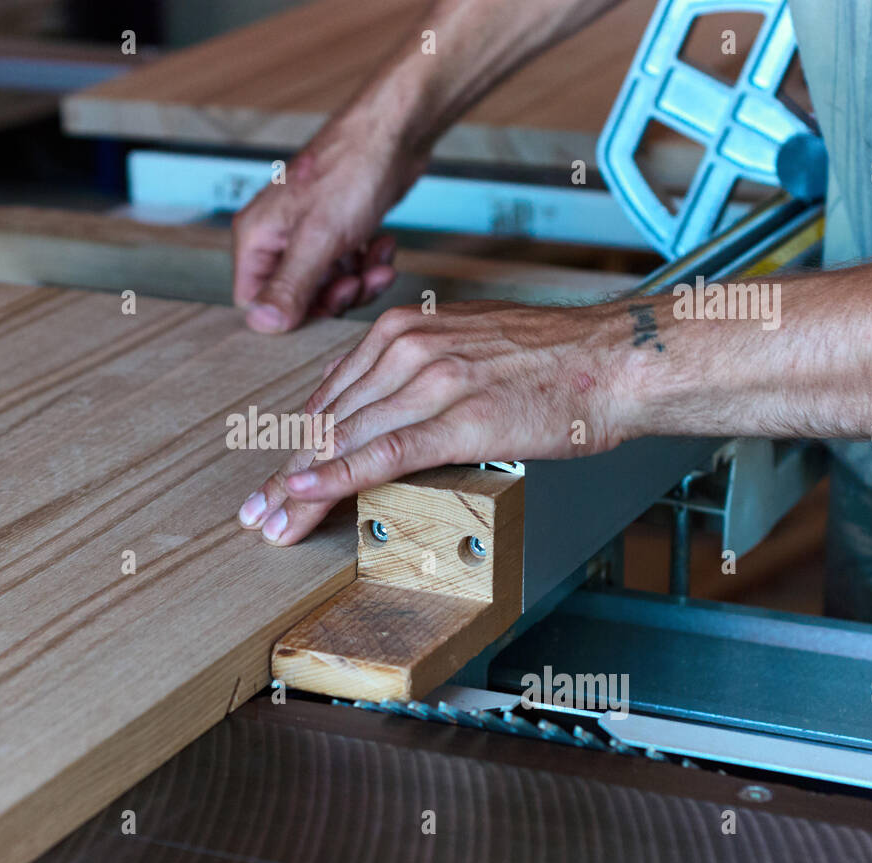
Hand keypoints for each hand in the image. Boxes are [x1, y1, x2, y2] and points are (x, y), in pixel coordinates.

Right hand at [232, 110, 427, 333]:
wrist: (395, 131)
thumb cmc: (351, 171)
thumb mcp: (318, 239)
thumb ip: (289, 286)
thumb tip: (262, 325)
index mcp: (255, 237)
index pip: (254, 301)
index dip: (289, 313)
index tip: (325, 305)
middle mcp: (275, 237)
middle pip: (294, 298)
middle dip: (333, 297)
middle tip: (358, 283)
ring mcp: (307, 234)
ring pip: (325, 286)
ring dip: (357, 283)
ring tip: (378, 262)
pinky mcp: (336, 231)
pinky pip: (346, 268)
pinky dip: (367, 265)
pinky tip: (383, 244)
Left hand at [237, 299, 639, 543]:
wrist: (615, 359)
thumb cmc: (550, 360)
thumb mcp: (463, 348)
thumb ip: (412, 374)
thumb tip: (373, 409)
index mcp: (402, 332)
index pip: (331, 398)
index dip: (295, 446)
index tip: (274, 478)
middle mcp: (408, 351)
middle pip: (328, 423)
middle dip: (285, 474)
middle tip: (256, 511)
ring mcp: (432, 384)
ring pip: (346, 440)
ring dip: (300, 488)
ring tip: (273, 523)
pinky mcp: (460, 419)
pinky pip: (384, 453)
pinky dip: (338, 478)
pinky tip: (308, 497)